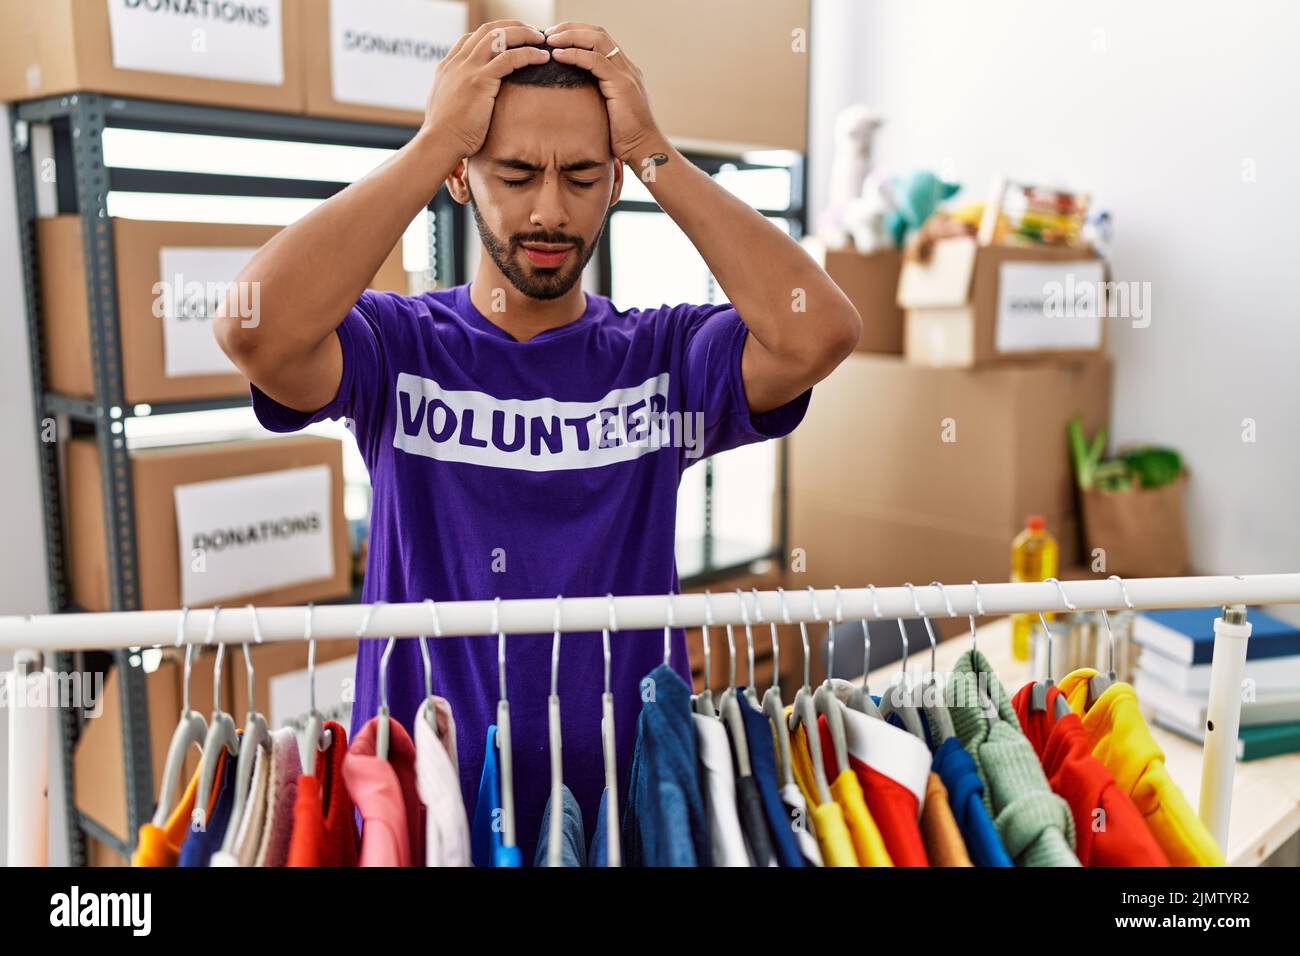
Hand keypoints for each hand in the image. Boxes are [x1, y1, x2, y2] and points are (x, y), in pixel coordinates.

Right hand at [422, 20, 550, 155]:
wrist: (438, 143)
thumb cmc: (444, 135)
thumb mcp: (446, 107)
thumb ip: (456, 96)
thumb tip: (465, 101)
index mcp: (448, 66)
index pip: (471, 37)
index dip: (493, 34)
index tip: (512, 39)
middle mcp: (457, 62)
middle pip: (488, 30)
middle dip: (513, 26)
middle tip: (532, 31)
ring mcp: (468, 69)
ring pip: (500, 37)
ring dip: (524, 34)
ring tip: (541, 39)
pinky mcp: (481, 80)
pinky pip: (510, 58)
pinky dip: (529, 53)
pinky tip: (542, 57)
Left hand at [543, 23, 663, 162]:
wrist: (644, 150)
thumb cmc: (624, 138)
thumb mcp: (606, 111)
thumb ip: (594, 97)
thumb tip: (569, 95)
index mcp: (623, 71)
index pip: (600, 40)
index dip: (577, 33)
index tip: (555, 38)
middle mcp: (627, 67)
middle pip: (598, 33)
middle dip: (571, 29)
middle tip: (548, 33)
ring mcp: (626, 74)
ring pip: (597, 40)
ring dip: (570, 36)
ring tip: (550, 40)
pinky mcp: (622, 85)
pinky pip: (596, 61)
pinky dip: (575, 55)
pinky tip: (559, 55)